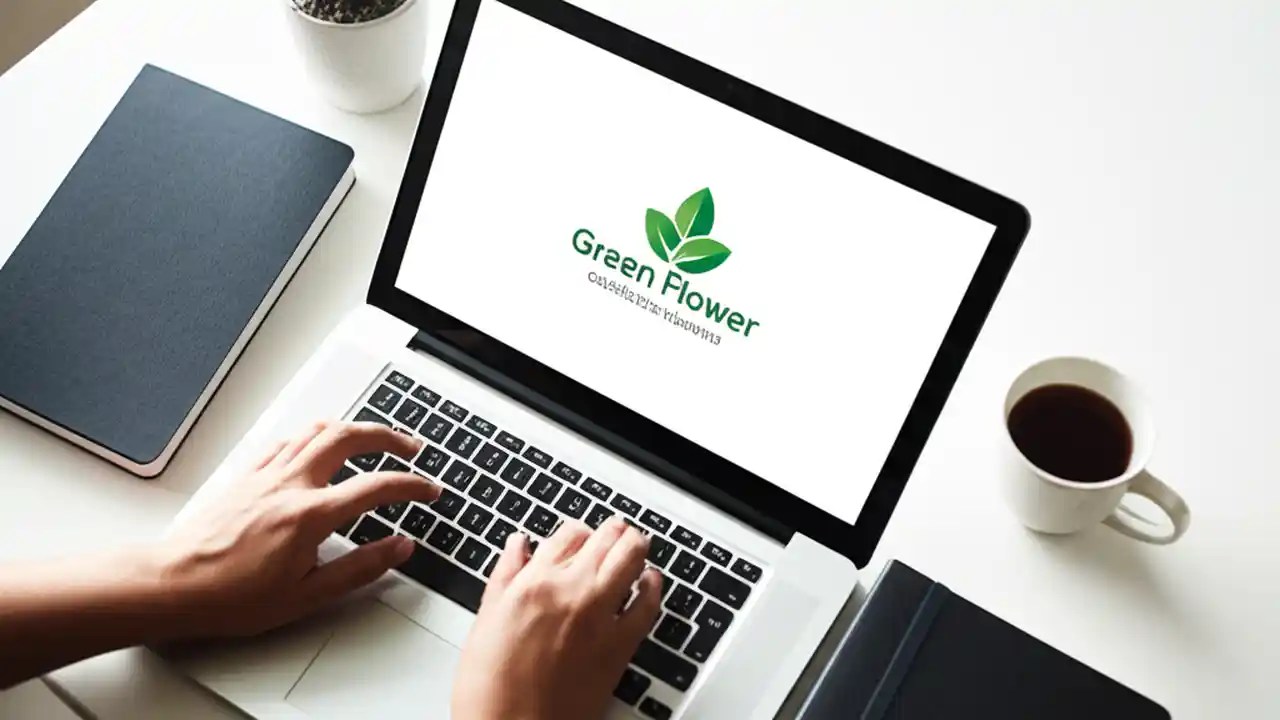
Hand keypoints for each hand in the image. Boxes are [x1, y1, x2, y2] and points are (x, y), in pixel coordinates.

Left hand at [159, 421, 438, 636]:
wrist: (172, 585)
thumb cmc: (230, 596)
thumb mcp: (308, 595)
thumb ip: (361, 568)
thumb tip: (398, 549)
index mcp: (309, 514)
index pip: (377, 487)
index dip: (412, 486)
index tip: (429, 490)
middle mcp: (289, 484)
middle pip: (350, 437)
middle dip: (388, 437)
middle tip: (410, 449)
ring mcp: (266, 474)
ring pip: (318, 430)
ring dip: (354, 428)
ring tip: (373, 438)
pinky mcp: (246, 475)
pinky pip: (287, 440)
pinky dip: (313, 436)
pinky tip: (318, 445)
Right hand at [452, 518, 662, 719]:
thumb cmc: (490, 689)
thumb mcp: (485, 621)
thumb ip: (504, 576)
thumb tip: (517, 545)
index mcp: (533, 583)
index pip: (568, 533)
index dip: (577, 531)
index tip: (579, 536)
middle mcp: (571, 592)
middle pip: (606, 538)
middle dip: (612, 531)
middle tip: (615, 532)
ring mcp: (600, 617)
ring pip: (631, 558)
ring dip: (634, 547)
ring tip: (634, 546)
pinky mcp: (621, 646)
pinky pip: (648, 604)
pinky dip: (652, 586)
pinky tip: (649, 581)